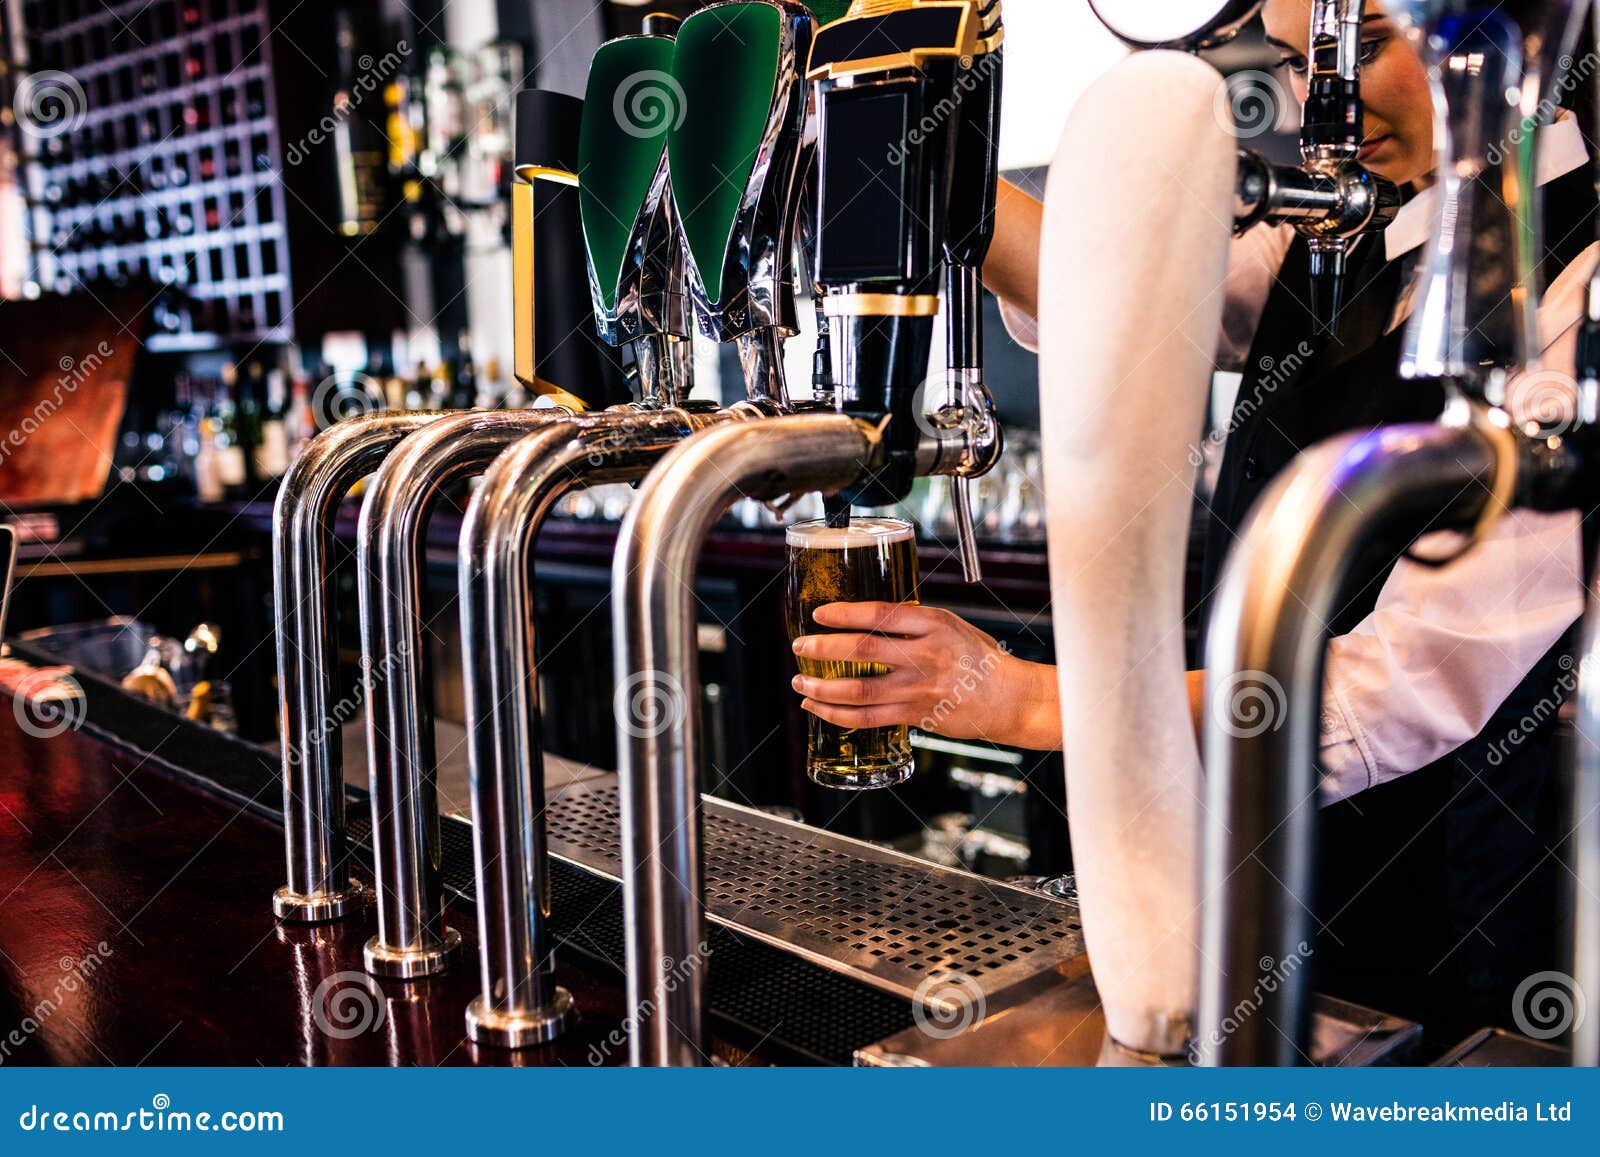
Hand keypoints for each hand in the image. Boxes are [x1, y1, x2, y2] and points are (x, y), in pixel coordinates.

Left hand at [790, 602, 1061, 749]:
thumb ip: (912, 622)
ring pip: (859, 691)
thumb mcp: (950, 625)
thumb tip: (866, 620)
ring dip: (823, 689)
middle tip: (800, 647)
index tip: (820, 614)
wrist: (1008, 698)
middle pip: (863, 650)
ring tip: (800, 684)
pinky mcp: (916, 715)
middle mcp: (925, 655)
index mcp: (934, 625)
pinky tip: (819, 709)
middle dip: (824, 649)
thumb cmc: (979, 659)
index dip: (845, 614)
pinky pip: (868, 718)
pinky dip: (838, 715)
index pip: (880, 614)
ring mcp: (919, 689)